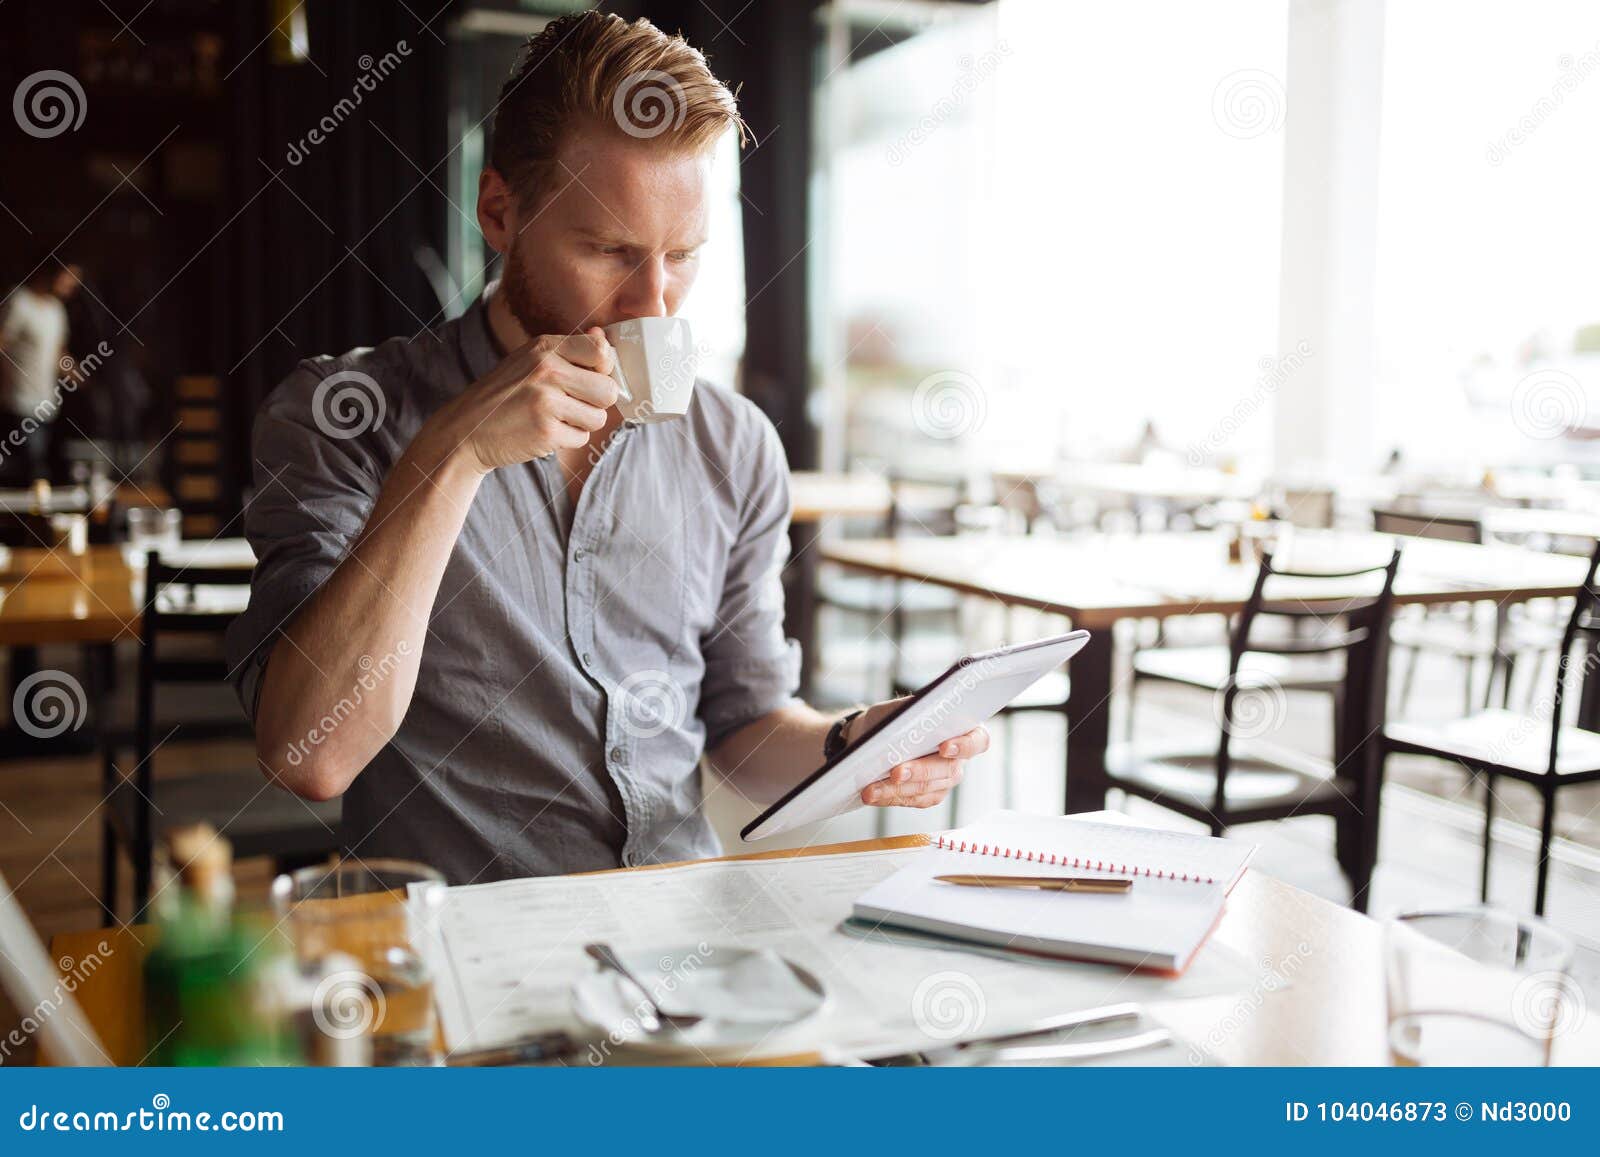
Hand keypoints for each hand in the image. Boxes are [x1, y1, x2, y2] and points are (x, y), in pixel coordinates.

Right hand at [422, 328, 619, 472]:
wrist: (466, 429)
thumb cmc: (504, 394)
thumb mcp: (529, 360)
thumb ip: (569, 350)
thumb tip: (603, 336)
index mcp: (545, 347)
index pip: (601, 351)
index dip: (603, 370)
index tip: (590, 378)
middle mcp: (547, 370)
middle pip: (608, 390)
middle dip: (596, 403)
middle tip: (573, 404)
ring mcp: (546, 402)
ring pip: (599, 418)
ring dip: (582, 423)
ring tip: (555, 418)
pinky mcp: (546, 432)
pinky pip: (581, 438)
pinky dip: (567, 439)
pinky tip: (545, 431)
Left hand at [848, 698, 990, 809]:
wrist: (871, 739)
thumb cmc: (889, 720)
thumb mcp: (896, 709)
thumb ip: (906, 712)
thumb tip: (907, 718)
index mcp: (961, 729)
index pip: (978, 740)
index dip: (965, 745)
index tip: (944, 747)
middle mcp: (958, 758)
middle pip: (949, 770)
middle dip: (920, 772)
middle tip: (896, 773)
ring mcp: (945, 779)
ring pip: (927, 790)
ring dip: (897, 790)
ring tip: (871, 790)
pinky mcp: (929, 795)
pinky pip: (914, 801)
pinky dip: (891, 798)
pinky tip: (875, 795)